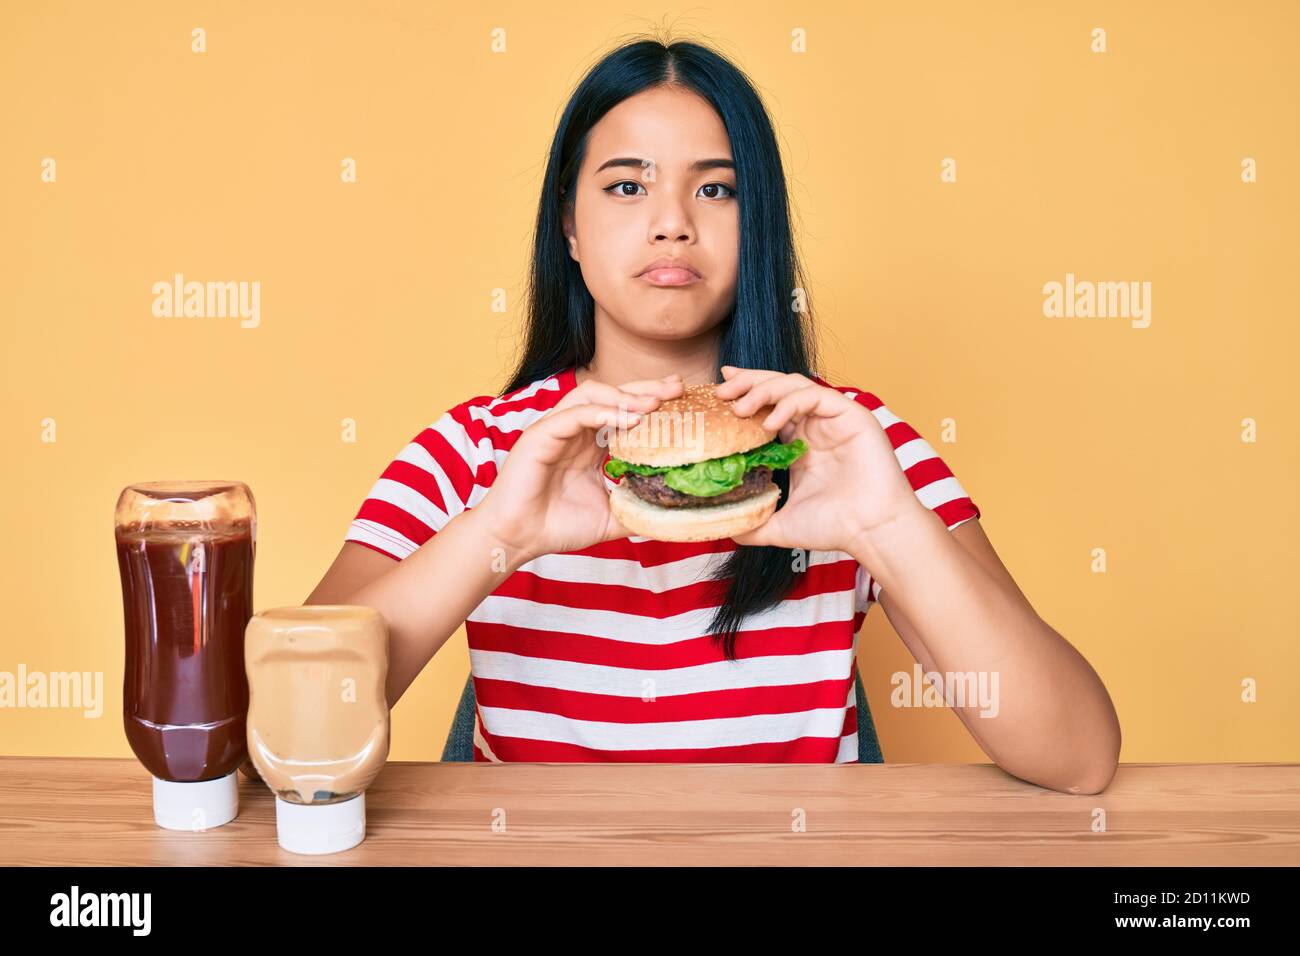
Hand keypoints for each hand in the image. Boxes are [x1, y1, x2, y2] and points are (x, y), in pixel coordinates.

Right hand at [474, 373, 684, 563]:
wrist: (518, 539)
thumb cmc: (557, 527)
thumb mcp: (611, 518)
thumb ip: (638, 509)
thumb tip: (673, 512)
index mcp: (589, 444)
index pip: (624, 412)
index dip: (652, 402)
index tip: (682, 399)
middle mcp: (574, 430)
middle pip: (613, 395)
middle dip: (646, 388)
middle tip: (676, 387)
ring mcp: (556, 429)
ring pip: (592, 396)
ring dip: (625, 396)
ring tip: (653, 404)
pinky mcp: (539, 435)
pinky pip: (573, 415)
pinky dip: (601, 413)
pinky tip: (626, 419)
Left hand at [712, 366, 923, 552]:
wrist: (872, 531)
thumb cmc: (836, 527)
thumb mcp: (781, 525)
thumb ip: (753, 523)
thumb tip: (725, 528)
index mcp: (801, 441)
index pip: (768, 406)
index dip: (743, 395)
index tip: (717, 393)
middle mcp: (816, 424)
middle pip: (777, 387)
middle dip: (747, 384)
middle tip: (721, 391)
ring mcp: (834, 418)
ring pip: (794, 385)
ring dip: (763, 390)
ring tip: (740, 407)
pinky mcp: (852, 415)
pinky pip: (815, 395)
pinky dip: (790, 402)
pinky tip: (771, 422)